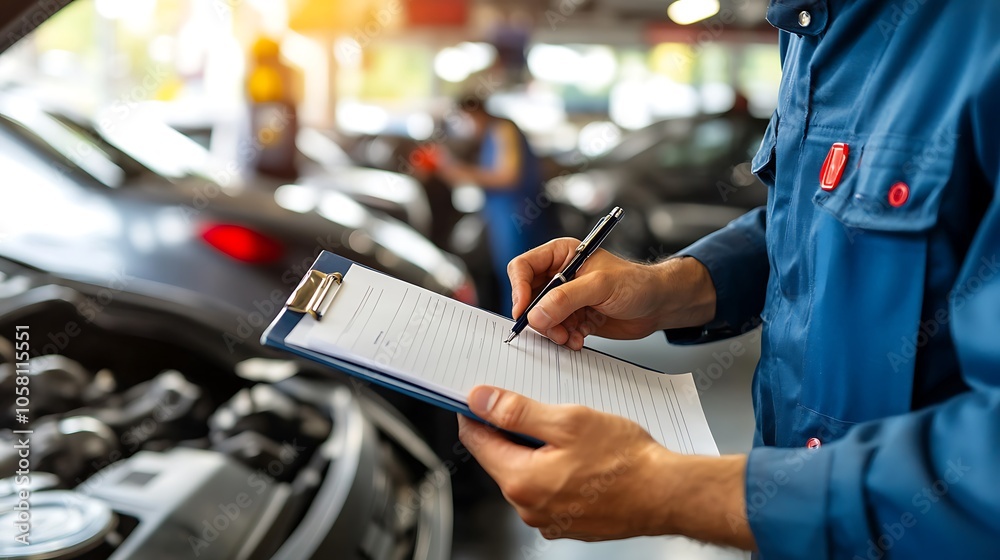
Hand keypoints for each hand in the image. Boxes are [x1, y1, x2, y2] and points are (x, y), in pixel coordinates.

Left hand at [457, 386, 755, 547]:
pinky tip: (580, 458)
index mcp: (521, 480)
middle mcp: (528, 507)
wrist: (666, 494)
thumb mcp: (567, 421)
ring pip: (525, 474)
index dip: (474, 413)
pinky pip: (547, 490)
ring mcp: (547, 519)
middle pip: (500, 458)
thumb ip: (517, 411)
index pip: (476, 441)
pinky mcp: (566, 523)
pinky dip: (554, 470)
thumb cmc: (625, 461)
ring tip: (568, 434)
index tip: (477, 397)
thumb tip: (480, 400)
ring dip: (535, 451)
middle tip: (537, 408)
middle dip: (511, 431)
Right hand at [508, 238, 716, 349]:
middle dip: (539, 317)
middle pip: (529, 297)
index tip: (524, 311)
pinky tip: (579, 339)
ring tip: (570, 337)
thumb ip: (566, 299)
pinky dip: (565, 338)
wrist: (659, 305)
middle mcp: (560, 275)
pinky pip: (556, 330)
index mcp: (562, 255)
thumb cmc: (637, 283)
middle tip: (553, 330)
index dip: (519, 289)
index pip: (523, 267)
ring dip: (553, 332)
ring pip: (541, 318)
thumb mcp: (600, 286)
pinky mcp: (573, 317)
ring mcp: (566, 298)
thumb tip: (536, 313)